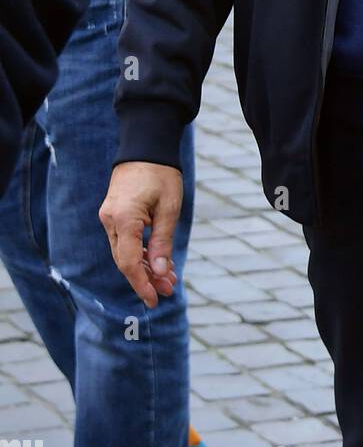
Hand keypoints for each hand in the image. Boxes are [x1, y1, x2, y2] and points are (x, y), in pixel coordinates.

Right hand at [99, 162, 182, 308]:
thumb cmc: (161, 173)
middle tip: (168, 290)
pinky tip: (158, 260)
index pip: (130, 263)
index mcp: (124, 219)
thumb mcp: (169, 208)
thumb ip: (163, 241)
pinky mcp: (114, 214)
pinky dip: (141, 252)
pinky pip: (125, 240)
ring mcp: (109, 217)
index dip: (142, 284)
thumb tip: (162, 273)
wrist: (145, 146)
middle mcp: (111, 221)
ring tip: (169, 279)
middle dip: (147, 279)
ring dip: (145, 267)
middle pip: (126, 261)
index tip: (154, 301)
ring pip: (125, 252)